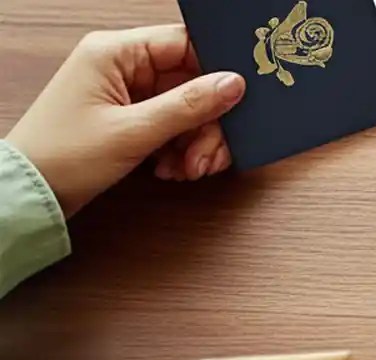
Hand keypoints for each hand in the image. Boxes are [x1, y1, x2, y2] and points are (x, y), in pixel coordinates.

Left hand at [4, 25, 245, 216]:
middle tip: (206, 157)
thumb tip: (233, 84)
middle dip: (207, 124)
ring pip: (187, 108)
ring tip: (188, 169)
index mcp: (116, 52)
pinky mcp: (130, 117)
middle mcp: (122, 66)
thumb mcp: (134, 131)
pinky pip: (173, 126)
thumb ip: (188, 105)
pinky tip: (172, 169)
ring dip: (197, 142)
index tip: (237, 102)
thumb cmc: (64, 156)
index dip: (216, 72)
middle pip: (192, 82)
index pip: (185, 44)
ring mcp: (127, 93)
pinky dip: (181, 150)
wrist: (32, 194)